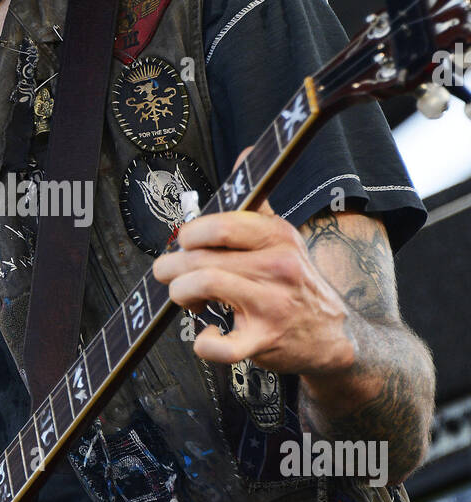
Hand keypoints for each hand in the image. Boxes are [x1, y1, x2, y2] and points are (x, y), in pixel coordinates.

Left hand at [152, 154, 354, 376]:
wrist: (334, 334)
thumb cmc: (296, 282)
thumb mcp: (284, 237)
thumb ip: (257, 203)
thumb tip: (245, 156)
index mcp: (277, 236)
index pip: (222, 224)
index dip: (190, 233)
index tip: (185, 242)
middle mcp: (277, 267)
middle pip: (201, 256)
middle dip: (171, 266)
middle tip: (168, 272)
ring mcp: (271, 305)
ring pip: (201, 286)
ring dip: (179, 293)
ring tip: (186, 296)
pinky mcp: (263, 342)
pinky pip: (220, 345)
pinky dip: (203, 341)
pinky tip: (207, 332)